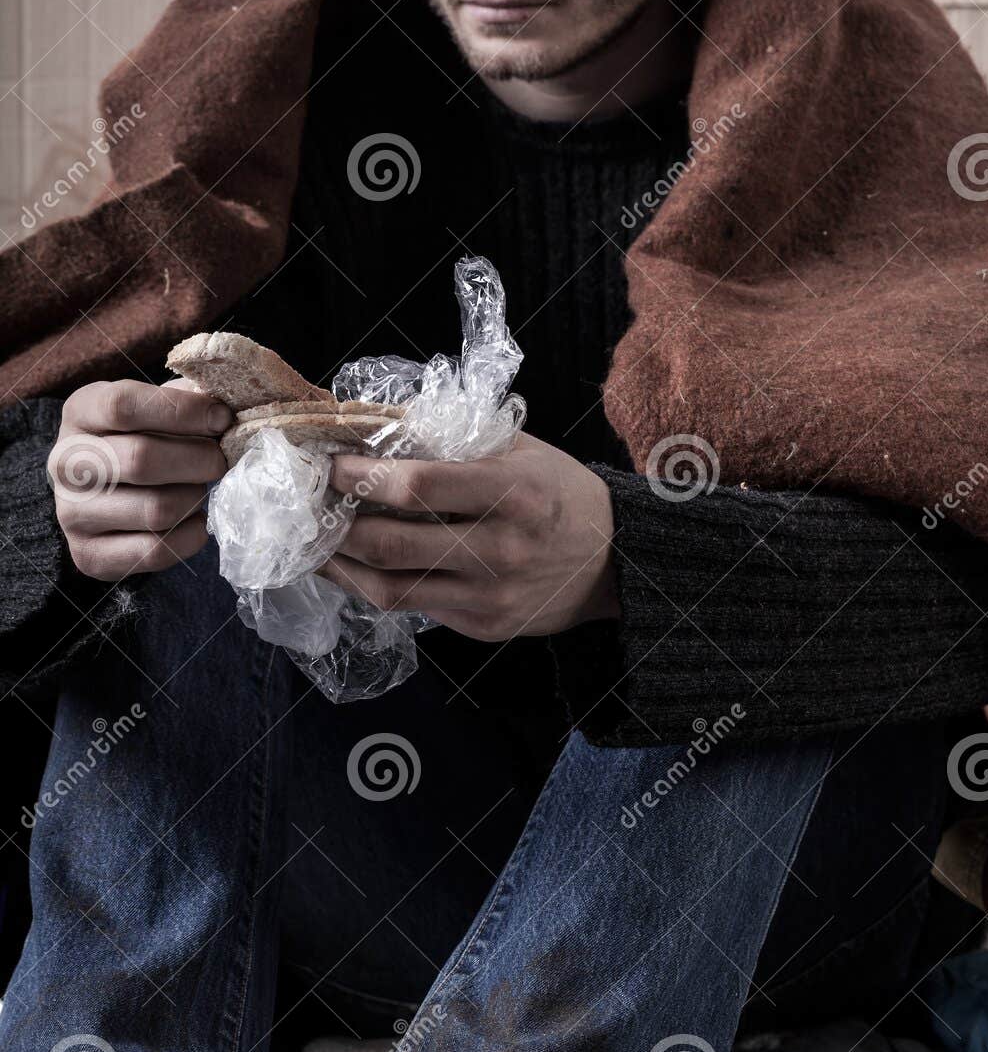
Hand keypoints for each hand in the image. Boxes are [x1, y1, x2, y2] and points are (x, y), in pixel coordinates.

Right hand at [48, 376, 232, 580]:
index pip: (123, 406)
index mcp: (80, 412)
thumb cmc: (147, 438)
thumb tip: (226, 414)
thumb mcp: (159, 407)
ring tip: (199, 491)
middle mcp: (65, 461)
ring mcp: (71, 512)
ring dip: (194, 500)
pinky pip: (156, 551)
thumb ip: (188, 401)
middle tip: (220, 462)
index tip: (222, 418)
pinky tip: (193, 522)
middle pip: (141, 459)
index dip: (182, 411)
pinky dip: (190, 537)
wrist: (111, 494)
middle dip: (199, 460)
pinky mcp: (89, 555)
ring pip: (155, 510)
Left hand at [320, 431, 619, 641]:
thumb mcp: (519, 449)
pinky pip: (414, 608)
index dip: (362, 476)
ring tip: (317, 544)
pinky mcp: (483, 626)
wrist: (613, 561)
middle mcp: (502, 549)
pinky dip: (375, 587)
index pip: (418, 487)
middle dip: (337, 525)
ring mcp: (491, 595)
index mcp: (514, 493)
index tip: (330, 465)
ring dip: (343, 566)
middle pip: (393, 544)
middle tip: (309, 507)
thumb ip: (455, 438)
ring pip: (391, 589)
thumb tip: (376, 425)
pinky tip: (356, 567)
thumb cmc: (558, 492)